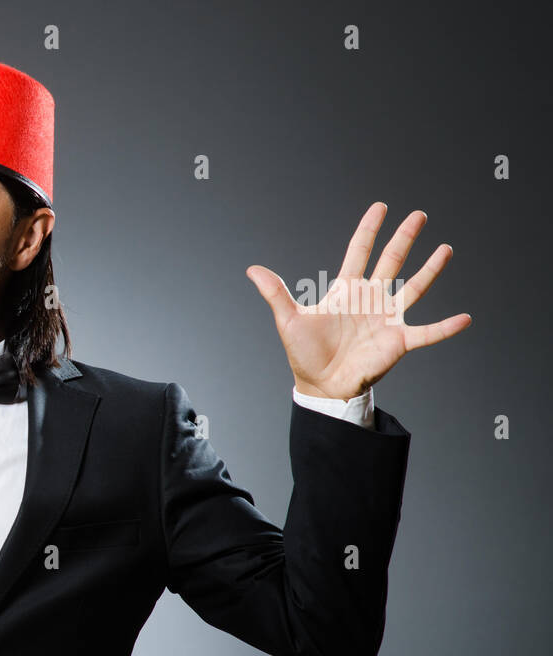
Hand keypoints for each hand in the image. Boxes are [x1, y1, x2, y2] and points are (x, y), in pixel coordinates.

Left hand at [247, 201, 471, 400]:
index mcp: (346, 290)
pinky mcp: (398, 341)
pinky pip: (428, 332)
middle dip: (404, 238)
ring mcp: (386, 318)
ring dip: (430, 269)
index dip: (369, 229)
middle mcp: (370, 299)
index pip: (360, 251)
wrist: (320, 385)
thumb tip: (252, 269)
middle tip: (418, 215)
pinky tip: (465, 318)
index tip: (380, 207)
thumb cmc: (305, 354)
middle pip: (391, 261)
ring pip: (414, 287)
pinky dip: (446, 327)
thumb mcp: (288, 320)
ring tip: (446, 248)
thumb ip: (276, 292)